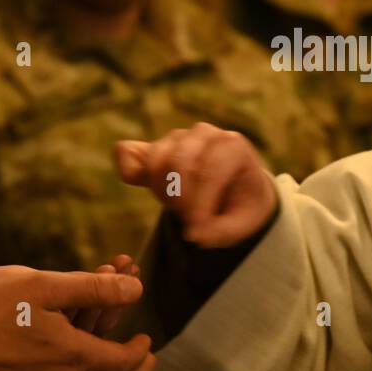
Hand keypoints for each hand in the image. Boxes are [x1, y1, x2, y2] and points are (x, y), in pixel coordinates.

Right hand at [0, 265, 155, 370]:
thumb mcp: (43, 285)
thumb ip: (93, 287)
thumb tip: (137, 288)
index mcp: (72, 359)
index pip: (124, 364)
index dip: (140, 352)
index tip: (147, 339)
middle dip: (132, 368)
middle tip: (143, 355)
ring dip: (96, 356)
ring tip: (96, 332)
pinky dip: (69, 366)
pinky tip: (60, 348)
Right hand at [115, 122, 276, 248]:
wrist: (235, 188)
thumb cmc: (240, 205)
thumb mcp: (242, 223)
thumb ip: (221, 232)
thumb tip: (194, 235)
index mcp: (234, 147)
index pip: (209, 172)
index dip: (199, 205)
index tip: (196, 233)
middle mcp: (206, 134)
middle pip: (180, 164)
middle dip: (180, 200)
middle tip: (189, 222)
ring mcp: (178, 137)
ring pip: (156, 161)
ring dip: (162, 192)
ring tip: (180, 208)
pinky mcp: (155, 147)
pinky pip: (129, 153)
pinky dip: (131, 174)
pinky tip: (151, 191)